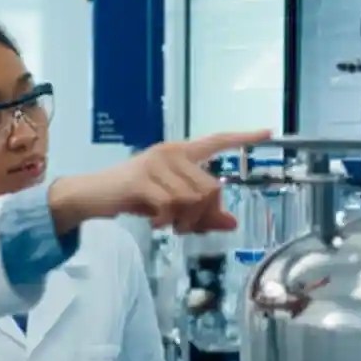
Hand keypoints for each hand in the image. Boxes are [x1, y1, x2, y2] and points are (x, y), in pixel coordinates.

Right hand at [48, 129, 270, 234]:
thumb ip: (200, 213)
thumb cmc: (131, 196)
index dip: (243, 137)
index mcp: (179, 153)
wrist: (91, 195)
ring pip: (193, 200)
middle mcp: (170, 152)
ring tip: (167, 225)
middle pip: (211, 188)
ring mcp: (156, 164)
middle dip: (203, 216)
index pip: (216, 140)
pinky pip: (171, 206)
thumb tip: (231, 224)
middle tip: (185, 228)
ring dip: (184, 222)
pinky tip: (153, 223)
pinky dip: (166, 222)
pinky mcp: (142, 181)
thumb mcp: (170, 205)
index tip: (268, 132)